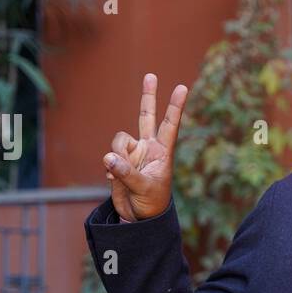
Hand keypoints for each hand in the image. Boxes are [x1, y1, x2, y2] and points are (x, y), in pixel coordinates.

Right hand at [103, 73, 187, 221]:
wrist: (138, 217)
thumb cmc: (151, 203)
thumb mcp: (143, 188)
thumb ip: (127, 172)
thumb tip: (109, 157)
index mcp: (163, 152)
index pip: (170, 125)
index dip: (175, 107)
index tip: (182, 87)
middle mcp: (148, 148)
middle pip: (147, 117)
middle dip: (148, 96)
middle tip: (151, 75)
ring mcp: (133, 153)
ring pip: (119, 140)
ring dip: (118, 155)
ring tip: (121, 174)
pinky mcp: (119, 161)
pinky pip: (109, 155)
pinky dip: (110, 167)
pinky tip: (116, 181)